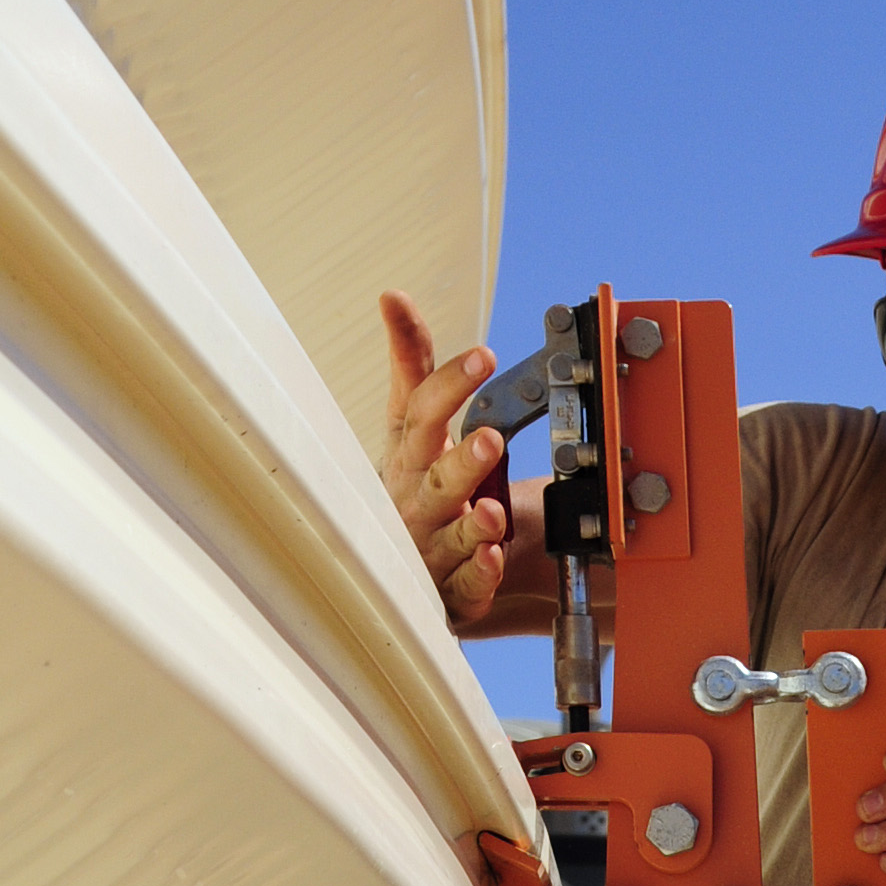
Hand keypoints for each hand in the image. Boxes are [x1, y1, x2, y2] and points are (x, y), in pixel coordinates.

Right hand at [380, 290, 510, 627]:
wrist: (410, 559)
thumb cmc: (413, 481)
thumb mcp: (410, 422)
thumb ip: (412, 364)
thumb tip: (393, 298)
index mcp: (408, 455)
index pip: (423, 413)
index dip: (451, 385)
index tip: (483, 356)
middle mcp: (417, 500)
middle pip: (437, 479)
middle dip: (462, 461)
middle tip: (489, 439)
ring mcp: (433, 546)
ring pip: (453, 534)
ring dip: (472, 522)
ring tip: (490, 510)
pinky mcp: (454, 587)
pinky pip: (467, 582)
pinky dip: (480, 571)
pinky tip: (492, 556)